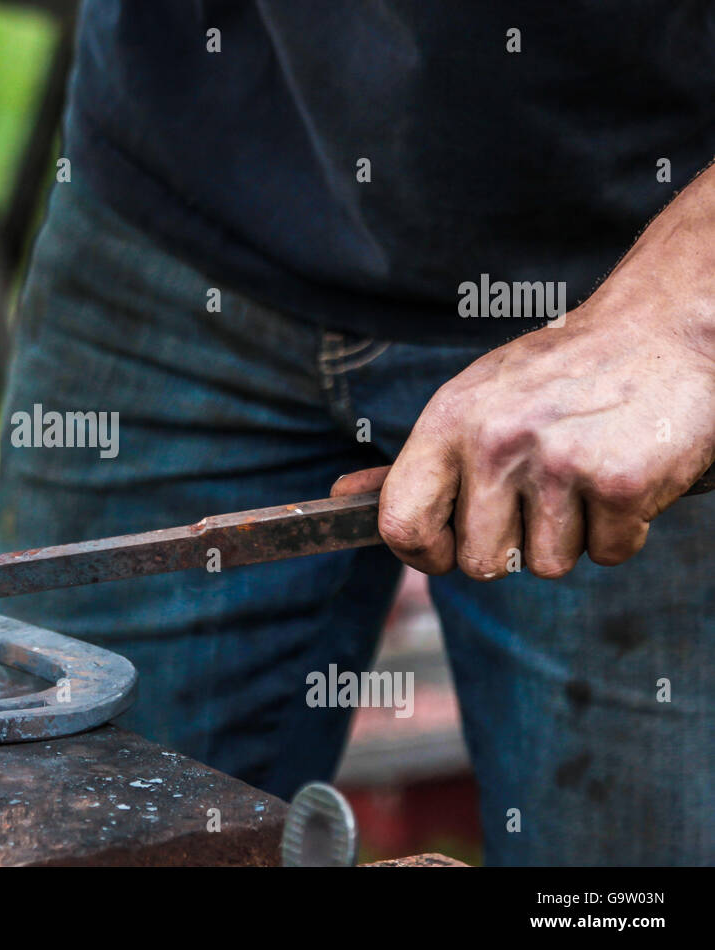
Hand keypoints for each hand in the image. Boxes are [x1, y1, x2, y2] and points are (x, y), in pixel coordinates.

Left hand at [356, 297, 714, 579]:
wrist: (664, 328)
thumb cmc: (560, 375)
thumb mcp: (475, 401)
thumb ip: (417, 462)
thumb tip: (342, 497)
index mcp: (449, 422)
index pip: (399, 522)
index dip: (421, 553)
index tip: (448, 548)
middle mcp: (495, 442)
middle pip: (481, 564)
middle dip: (512, 547)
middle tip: (539, 497)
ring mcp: (558, 463)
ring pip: (546, 565)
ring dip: (571, 536)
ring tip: (583, 475)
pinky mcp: (620, 483)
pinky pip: (609, 554)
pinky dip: (621, 530)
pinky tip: (621, 476)